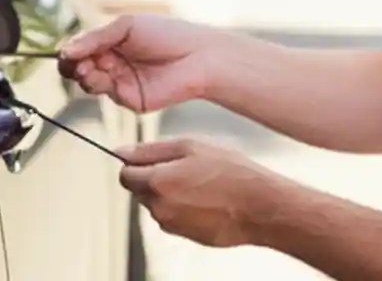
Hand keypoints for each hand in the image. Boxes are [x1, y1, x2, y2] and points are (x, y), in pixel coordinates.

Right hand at [58, 14, 216, 112]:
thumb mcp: (127, 26)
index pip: (82, 46)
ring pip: (87, 80)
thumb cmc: (168, 35)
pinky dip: (96, 84)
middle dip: (72, 63)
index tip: (66, 50)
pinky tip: (101, 74)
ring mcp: (119, 80)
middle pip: (79, 65)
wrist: (196, 58)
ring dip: (82, 73)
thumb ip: (96, 38)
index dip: (71, 49)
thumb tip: (66, 49)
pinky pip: (103, 92)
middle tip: (75, 60)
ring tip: (87, 67)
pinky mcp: (127, 98)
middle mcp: (113, 60)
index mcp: (113, 40)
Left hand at [118, 138, 279, 247]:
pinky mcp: (184, 236)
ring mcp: (171, 225)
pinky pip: (173, 217)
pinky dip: (182, 207)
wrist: (260, 206)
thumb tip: (121, 152)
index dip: (137, 163)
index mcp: (156, 182)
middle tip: (186, 167)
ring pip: (157, 204)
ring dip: (169, 193)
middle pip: (140, 190)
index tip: (156, 158)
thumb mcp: (192, 146)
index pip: (125, 174)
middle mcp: (158, 207)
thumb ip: (151, 149)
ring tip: (200, 183)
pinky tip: (205, 198)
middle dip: (154, 177)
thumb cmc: (231, 172)